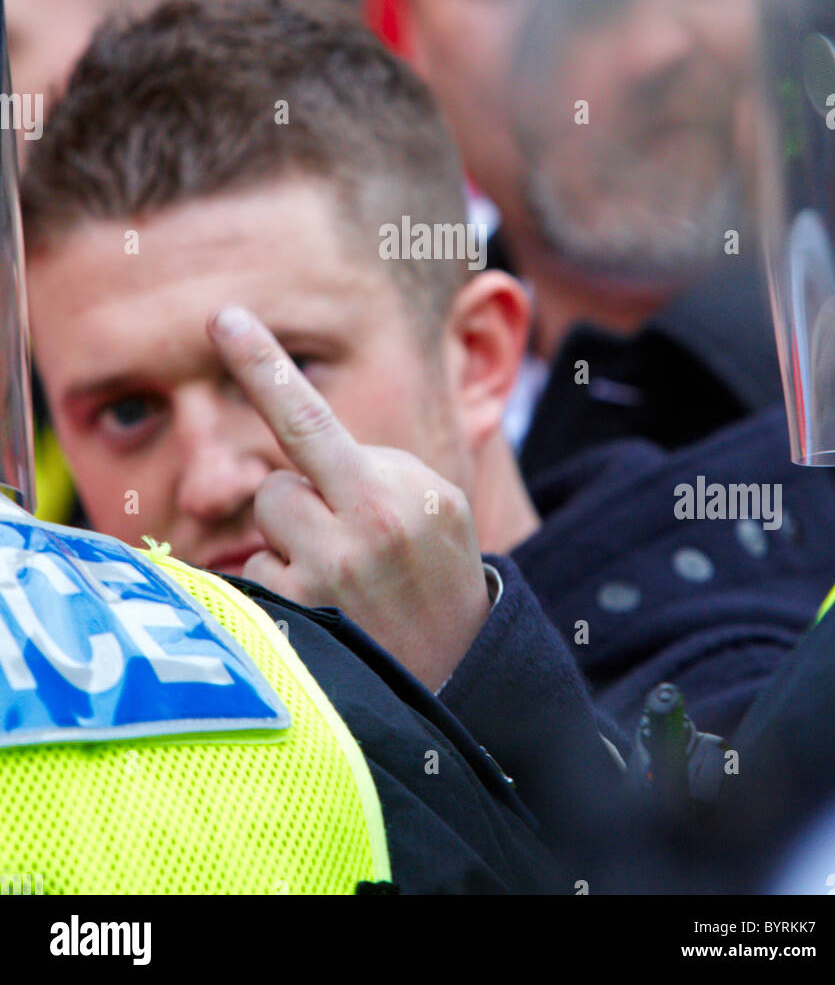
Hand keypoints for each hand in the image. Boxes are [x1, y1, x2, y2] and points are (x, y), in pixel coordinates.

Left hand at [207, 305, 490, 689]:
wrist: (462, 669)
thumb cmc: (437, 569)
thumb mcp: (433, 501)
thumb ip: (370, 465)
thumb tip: (296, 459)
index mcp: (392, 492)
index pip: (312, 416)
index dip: (263, 364)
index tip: (221, 315)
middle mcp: (355, 536)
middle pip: (275, 486)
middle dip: (303, 505)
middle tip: (353, 542)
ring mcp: (321, 586)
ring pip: (266, 530)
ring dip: (294, 545)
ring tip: (346, 579)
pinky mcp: (293, 626)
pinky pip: (258, 577)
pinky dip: (285, 587)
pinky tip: (330, 611)